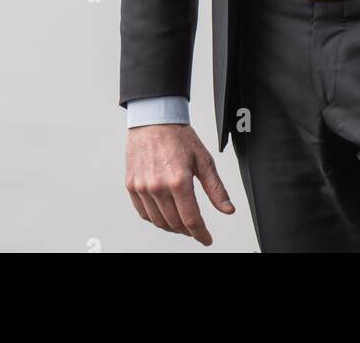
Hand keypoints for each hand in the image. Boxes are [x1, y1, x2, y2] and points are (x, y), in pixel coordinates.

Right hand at [125, 123, 234, 244]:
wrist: (153, 119)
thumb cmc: (178, 136)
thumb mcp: (203, 159)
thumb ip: (216, 188)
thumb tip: (228, 210)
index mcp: (178, 180)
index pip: (191, 220)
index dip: (201, 234)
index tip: (206, 239)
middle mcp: (158, 186)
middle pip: (175, 223)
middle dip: (188, 231)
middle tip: (195, 229)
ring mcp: (142, 187)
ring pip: (158, 222)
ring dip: (172, 228)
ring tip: (181, 223)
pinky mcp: (131, 185)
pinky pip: (143, 213)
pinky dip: (155, 219)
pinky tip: (164, 215)